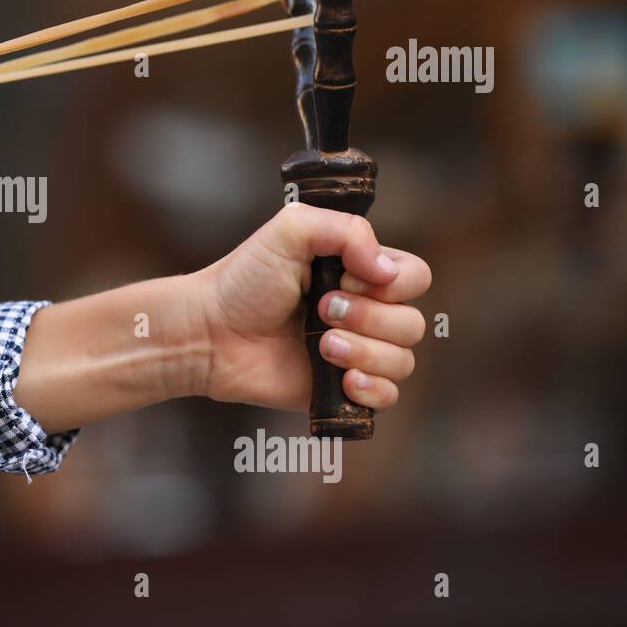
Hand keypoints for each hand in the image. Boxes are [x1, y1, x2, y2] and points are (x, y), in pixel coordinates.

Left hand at [195, 203, 430, 411]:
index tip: (344, 279)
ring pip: (403, 361)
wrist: (210, 332)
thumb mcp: (290, 231)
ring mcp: (356, 352)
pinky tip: (343, 379)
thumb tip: (387, 270)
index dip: (390, 282)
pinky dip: (372, 388)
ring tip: (320, 345)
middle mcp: (365, 312)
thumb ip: (346, 229)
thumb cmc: (245, 280)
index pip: (415, 277)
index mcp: (359, 272)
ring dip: (364, 351)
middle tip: (320, 311)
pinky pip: (388, 396)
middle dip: (369, 318)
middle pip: (413, 323)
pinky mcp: (342, 389)